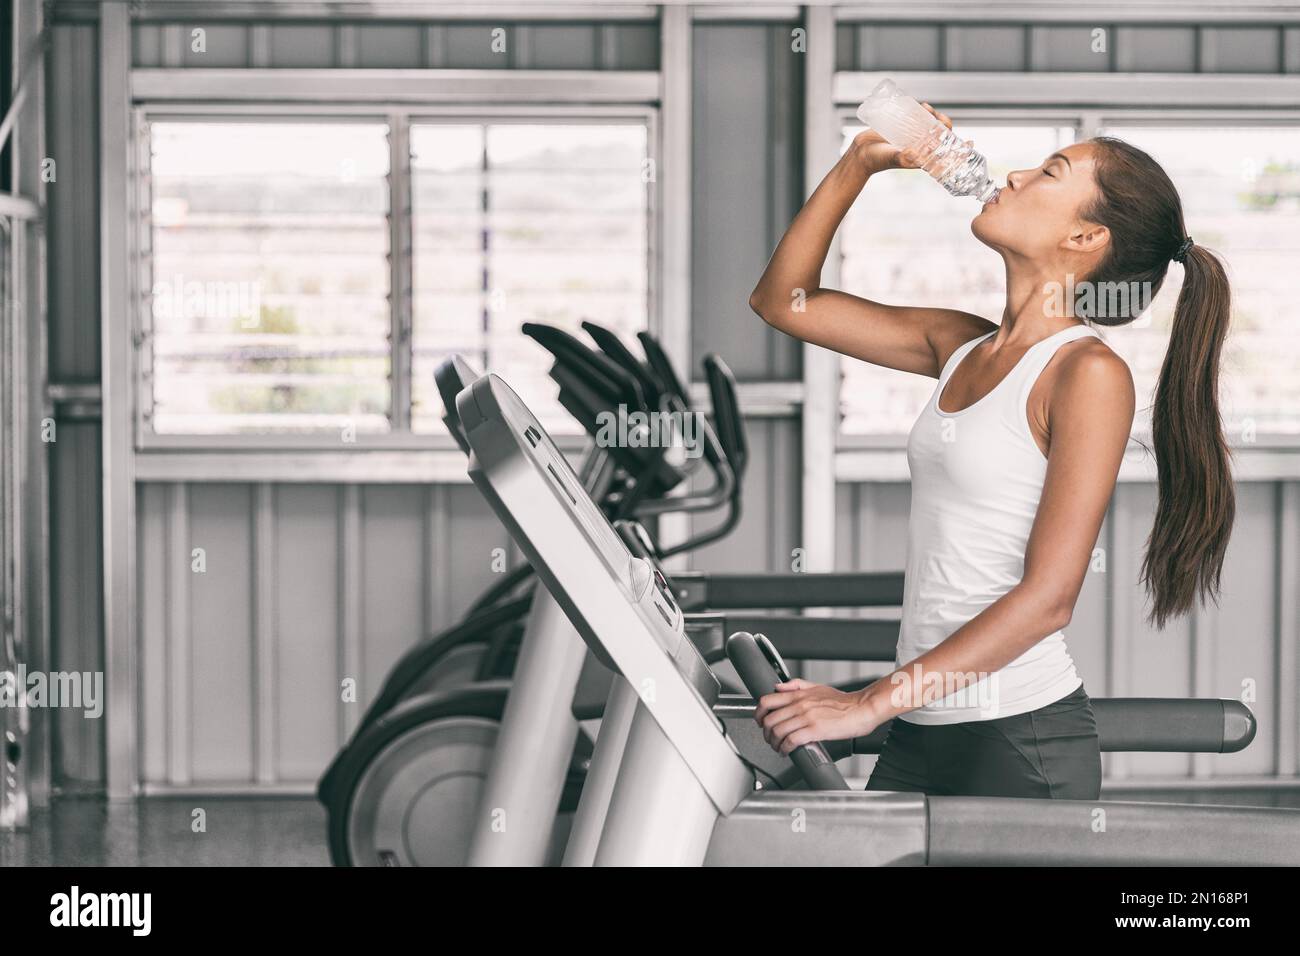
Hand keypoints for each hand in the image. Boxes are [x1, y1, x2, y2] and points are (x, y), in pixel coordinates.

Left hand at [753, 678, 880, 755]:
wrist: (861, 709)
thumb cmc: (843, 702)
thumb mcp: (817, 687)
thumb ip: (796, 685)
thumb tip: (778, 687)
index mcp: (798, 694)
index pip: (766, 701)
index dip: (758, 714)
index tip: (760, 722)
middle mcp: (799, 705)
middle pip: (768, 720)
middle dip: (765, 733)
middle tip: (770, 739)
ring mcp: (806, 717)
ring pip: (777, 732)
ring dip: (774, 744)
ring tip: (778, 748)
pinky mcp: (815, 731)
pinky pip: (791, 741)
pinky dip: (784, 749)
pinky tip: (787, 752)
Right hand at [851, 102, 960, 174]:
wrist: (860, 154)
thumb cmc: (877, 160)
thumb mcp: (892, 158)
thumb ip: (904, 157)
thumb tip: (917, 155)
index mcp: (923, 157)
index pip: (946, 153)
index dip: (959, 149)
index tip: (970, 143)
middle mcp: (920, 147)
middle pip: (941, 135)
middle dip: (945, 124)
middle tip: (940, 117)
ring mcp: (913, 137)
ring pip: (931, 125)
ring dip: (935, 116)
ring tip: (928, 108)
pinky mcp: (904, 129)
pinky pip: (919, 119)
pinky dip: (923, 111)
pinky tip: (922, 105)